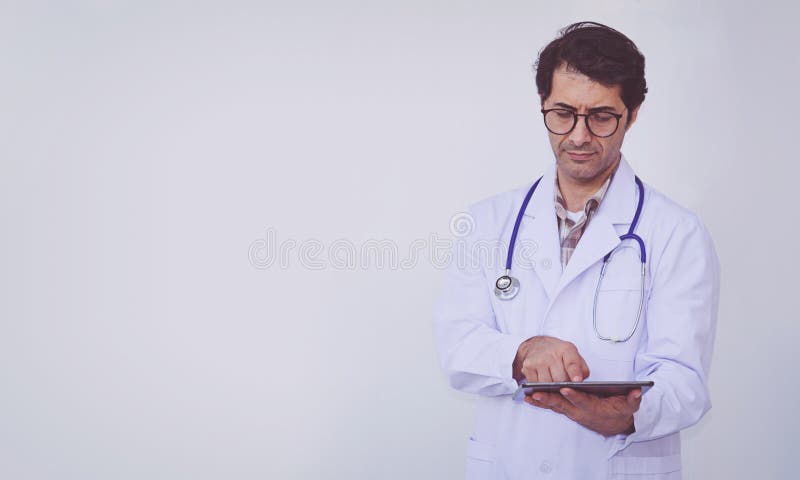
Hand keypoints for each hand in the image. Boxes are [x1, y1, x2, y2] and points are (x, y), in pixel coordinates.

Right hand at [512, 336, 589, 382]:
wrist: (537, 345)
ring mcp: (538, 360)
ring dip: (552, 388)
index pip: (572, 362)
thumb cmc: (559, 354)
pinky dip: (541, 388)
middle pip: (560, 379)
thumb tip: (579, 382)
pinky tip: (543, 383)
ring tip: (554, 385)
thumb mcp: (573, 356)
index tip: (577, 381)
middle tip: (565, 387)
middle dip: (564, 386)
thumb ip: (582, 369)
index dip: (575, 372)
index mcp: (566, 349)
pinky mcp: (527, 367)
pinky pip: (536, 385)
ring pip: (547, 384)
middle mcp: (551, 354)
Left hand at [525, 388, 641, 436]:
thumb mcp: (630, 406)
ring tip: (527, 394)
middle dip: (550, 399)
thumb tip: (637, 391)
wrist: (613, 424)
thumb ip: (633, 399)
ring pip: (556, 406)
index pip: (584, 402)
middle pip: (564, 405)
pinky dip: (541, 403)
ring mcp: (573, 412)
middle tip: (536, 393)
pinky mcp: (567, 411)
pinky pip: (552, 407)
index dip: (575, 396)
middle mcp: (581, 411)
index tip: (565, 388)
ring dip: (542, 401)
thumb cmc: (620, 411)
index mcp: (596, 408)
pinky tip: (528, 398)